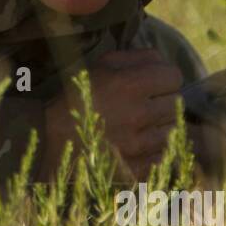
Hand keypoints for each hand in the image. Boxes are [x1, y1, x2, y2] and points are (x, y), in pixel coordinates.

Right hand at [41, 48, 183, 182]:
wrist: (50, 140)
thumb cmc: (75, 98)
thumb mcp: (99, 66)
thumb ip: (135, 58)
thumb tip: (163, 61)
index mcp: (128, 84)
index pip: (174, 77)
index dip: (164, 77)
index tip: (153, 83)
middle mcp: (138, 114)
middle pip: (176, 102)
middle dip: (163, 100)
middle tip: (144, 103)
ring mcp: (139, 145)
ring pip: (173, 129)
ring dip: (160, 125)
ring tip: (140, 124)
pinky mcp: (138, 168)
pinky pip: (163, 154)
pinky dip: (155, 149)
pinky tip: (137, 144)